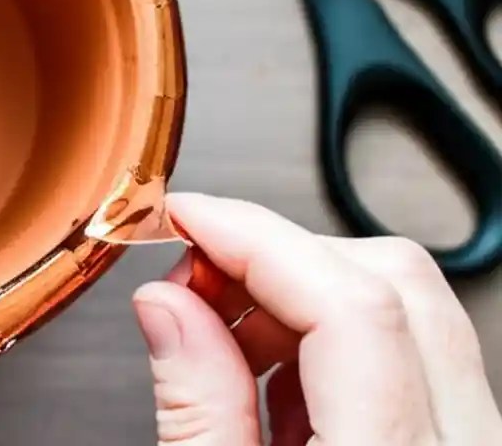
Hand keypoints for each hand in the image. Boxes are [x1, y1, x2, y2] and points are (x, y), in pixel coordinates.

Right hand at [133, 193, 501, 443]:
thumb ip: (194, 408)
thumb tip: (166, 303)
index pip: (347, 302)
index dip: (254, 236)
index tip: (185, 216)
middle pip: (391, 281)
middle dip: (274, 259)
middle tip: (192, 281)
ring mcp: (475, 444)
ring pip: (412, 308)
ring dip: (302, 299)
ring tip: (223, 342)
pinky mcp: (464, 444)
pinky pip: (420, 358)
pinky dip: (336, 346)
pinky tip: (276, 390)